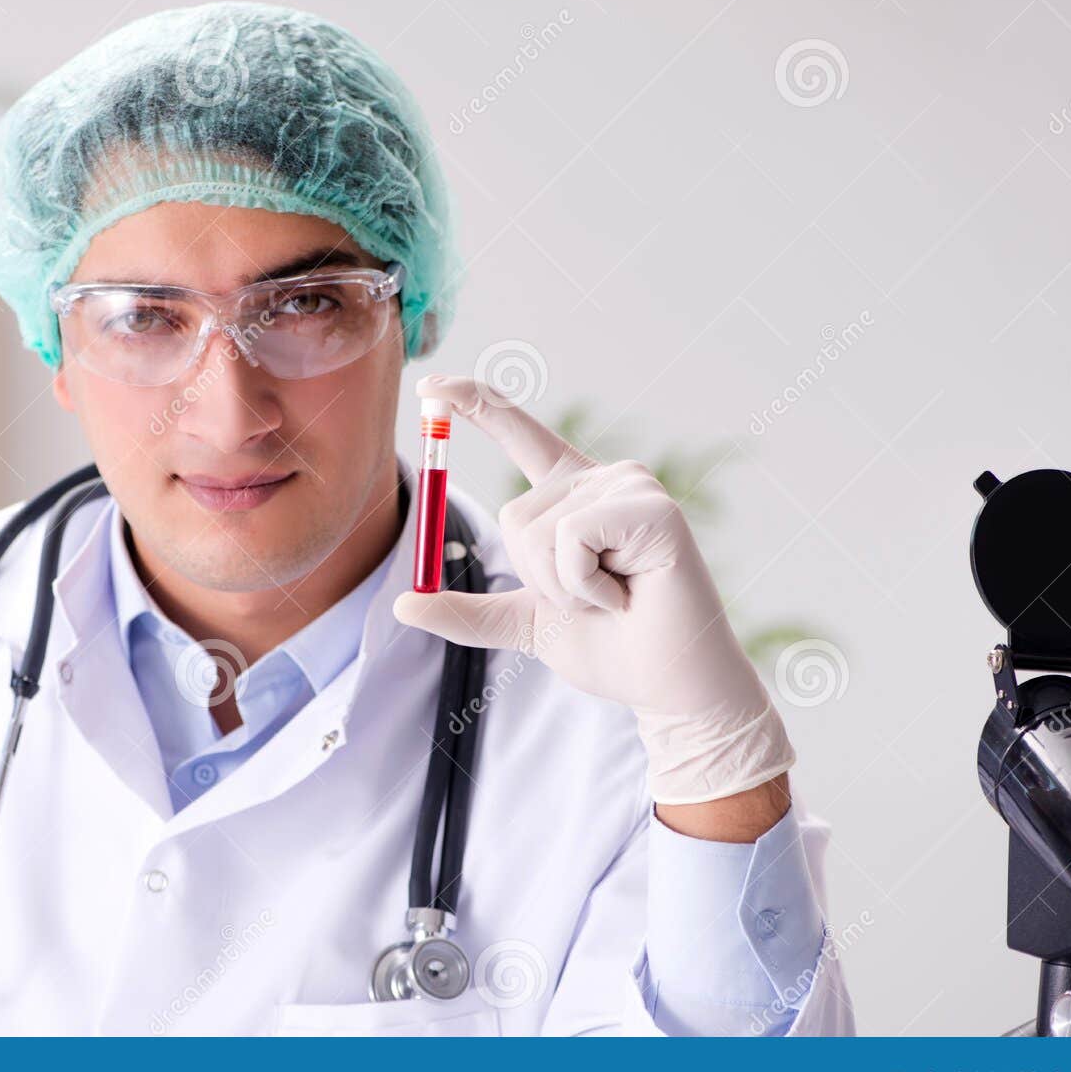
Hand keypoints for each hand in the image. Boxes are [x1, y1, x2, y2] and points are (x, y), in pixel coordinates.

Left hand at [393, 375, 794, 805]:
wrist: (667, 686)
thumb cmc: (610, 649)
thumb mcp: (523, 624)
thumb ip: (466, 611)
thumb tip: (403, 605)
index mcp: (572, 496)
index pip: (518, 435)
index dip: (474, 404)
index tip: (430, 385)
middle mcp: (602, 479)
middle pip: (513, 513)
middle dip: (537, 577)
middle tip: (593, 600)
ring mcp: (631, 487)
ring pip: (537, 529)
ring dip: (564, 587)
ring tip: (614, 598)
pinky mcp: (651, 507)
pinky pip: (571, 538)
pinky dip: (584, 583)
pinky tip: (626, 596)